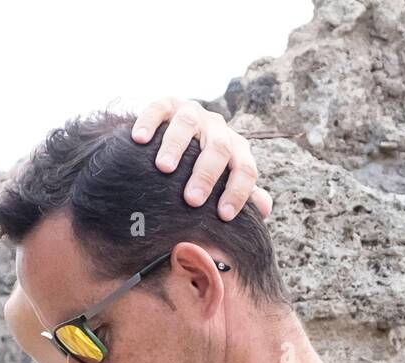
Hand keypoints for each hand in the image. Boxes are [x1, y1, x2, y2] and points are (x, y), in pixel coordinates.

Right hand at [131, 97, 272, 220]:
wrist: (178, 137)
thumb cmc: (203, 170)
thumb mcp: (225, 181)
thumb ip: (245, 194)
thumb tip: (264, 208)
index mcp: (236, 148)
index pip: (245, 169)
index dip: (238, 192)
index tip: (223, 216)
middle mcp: (217, 127)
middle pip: (218, 148)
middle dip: (206, 174)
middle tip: (192, 199)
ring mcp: (192, 113)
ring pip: (187, 125)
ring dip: (176, 146)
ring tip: (164, 168)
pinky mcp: (167, 104)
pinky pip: (158, 108)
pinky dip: (149, 122)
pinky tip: (139, 139)